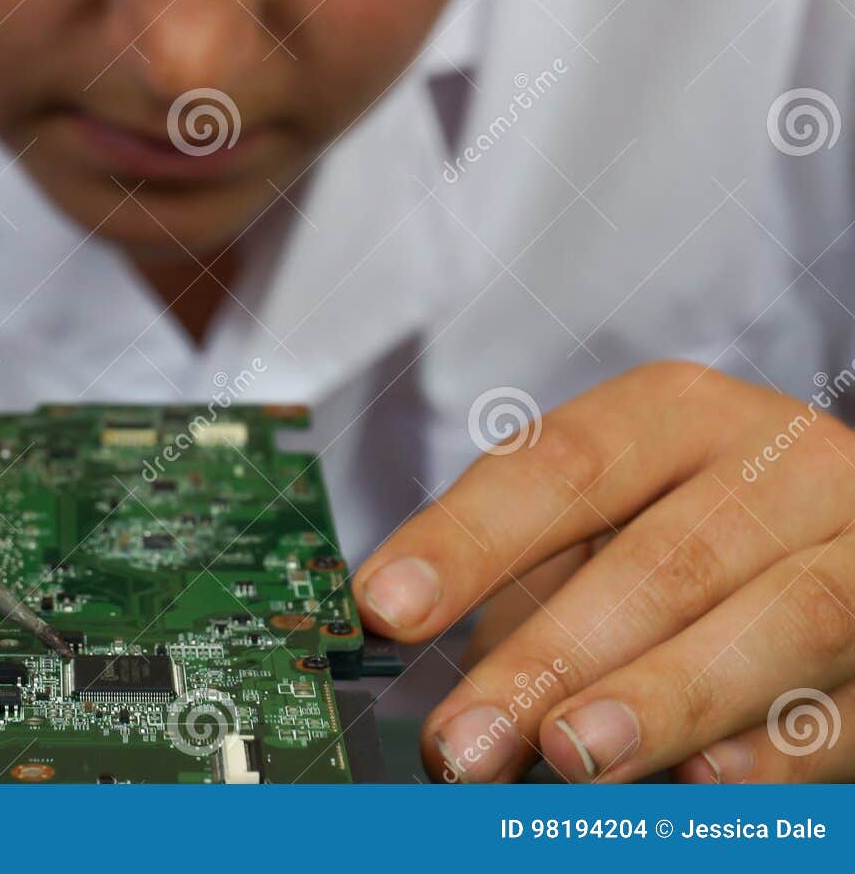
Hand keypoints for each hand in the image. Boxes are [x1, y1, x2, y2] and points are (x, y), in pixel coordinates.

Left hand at [352, 361, 854, 782]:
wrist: (843, 536)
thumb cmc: (689, 535)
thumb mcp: (602, 530)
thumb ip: (522, 588)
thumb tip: (420, 665)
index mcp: (676, 415)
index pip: (561, 465)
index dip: (468, 538)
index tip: (385, 607)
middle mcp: (781, 463)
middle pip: (664, 556)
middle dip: (551, 658)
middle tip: (463, 742)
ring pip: (784, 616)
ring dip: (667, 695)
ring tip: (570, 754)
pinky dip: (781, 747)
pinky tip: (702, 779)